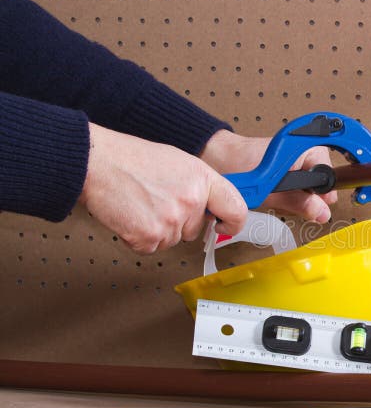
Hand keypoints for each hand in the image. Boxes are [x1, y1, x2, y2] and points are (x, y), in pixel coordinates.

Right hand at [79, 123, 247, 253]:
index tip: (224, 225)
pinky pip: (152, 248)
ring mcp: (171, 221)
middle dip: (179, 221)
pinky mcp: (149, 237)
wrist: (98, 163)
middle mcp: (191, 201)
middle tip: (157, 200)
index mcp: (203, 179)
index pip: (236, 209)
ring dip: (158, 229)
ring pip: (173, 240)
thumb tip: (212, 207)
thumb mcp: (180, 163)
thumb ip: (200, 186)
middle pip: (196, 229)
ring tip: (142, 204)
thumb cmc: (133, 159)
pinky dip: (140, 237)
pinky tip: (132, 216)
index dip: (233, 222)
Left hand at [200, 129, 337, 222]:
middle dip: (309, 198)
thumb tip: (322, 213)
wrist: (222, 158)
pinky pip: (303, 187)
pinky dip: (293, 194)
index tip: (311, 205)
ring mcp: (303, 159)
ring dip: (300, 197)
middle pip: (324, 185)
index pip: (330, 178)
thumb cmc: (242, 163)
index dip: (322, 195)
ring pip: (314, 189)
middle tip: (290, 199)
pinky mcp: (295, 167)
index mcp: (310, 149)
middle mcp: (310, 151)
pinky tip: (281, 193)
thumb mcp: (273, 190)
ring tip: (282, 194)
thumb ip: (300, 202)